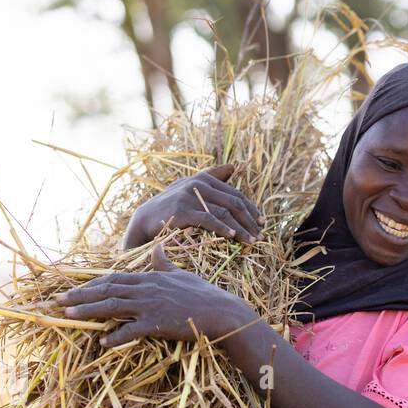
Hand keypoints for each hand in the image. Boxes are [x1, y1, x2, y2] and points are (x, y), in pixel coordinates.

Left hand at [55, 243, 259, 349]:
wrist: (223, 313)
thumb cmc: (205, 295)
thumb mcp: (182, 274)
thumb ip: (164, 263)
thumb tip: (156, 248)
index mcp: (150, 277)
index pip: (113, 278)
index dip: (91, 284)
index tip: (73, 289)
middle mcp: (146, 288)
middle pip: (106, 290)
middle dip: (80, 296)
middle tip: (57, 302)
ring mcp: (150, 305)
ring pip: (112, 307)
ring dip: (88, 311)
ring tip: (68, 316)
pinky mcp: (157, 323)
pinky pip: (130, 330)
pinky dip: (115, 336)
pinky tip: (102, 341)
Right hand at [124, 163, 262, 247]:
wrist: (145, 220)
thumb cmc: (171, 206)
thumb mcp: (191, 188)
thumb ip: (212, 177)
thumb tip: (234, 167)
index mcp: (203, 178)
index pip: (234, 193)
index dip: (251, 208)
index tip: (262, 222)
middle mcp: (197, 184)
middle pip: (232, 202)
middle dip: (249, 220)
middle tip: (260, 234)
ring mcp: (189, 196)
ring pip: (223, 212)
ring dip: (240, 228)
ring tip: (251, 241)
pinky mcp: (182, 211)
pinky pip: (207, 219)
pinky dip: (221, 228)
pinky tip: (231, 237)